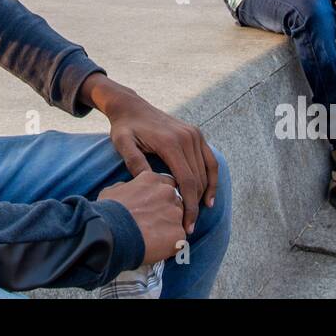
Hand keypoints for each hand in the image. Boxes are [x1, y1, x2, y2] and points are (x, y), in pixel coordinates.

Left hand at [78, 75, 218, 233]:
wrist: (131, 106)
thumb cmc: (125, 128)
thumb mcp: (122, 144)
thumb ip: (135, 162)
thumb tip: (149, 184)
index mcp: (170, 143)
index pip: (187, 182)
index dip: (189, 206)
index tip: (186, 226)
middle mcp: (187, 138)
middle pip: (198, 180)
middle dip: (195, 206)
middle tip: (188, 228)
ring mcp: (194, 135)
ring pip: (206, 172)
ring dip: (204, 196)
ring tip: (196, 217)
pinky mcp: (196, 134)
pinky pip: (210, 160)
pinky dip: (212, 179)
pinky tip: (209, 198)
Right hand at [98, 171, 185, 264]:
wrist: (110, 234)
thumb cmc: (108, 213)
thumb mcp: (113, 191)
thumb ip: (127, 187)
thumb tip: (129, 190)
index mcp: (152, 179)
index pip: (167, 184)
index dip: (160, 198)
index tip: (153, 207)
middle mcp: (168, 192)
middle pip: (176, 202)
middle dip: (168, 212)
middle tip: (154, 225)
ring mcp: (175, 213)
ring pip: (179, 222)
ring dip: (169, 229)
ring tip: (153, 239)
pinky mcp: (179, 234)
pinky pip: (179, 240)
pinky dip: (170, 246)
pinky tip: (156, 248)